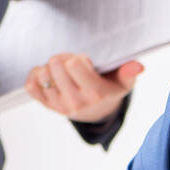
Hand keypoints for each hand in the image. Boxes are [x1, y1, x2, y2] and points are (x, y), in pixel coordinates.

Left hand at [24, 53, 142, 123]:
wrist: (97, 112)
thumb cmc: (110, 90)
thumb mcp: (123, 82)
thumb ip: (129, 73)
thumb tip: (138, 66)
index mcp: (95, 93)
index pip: (74, 65)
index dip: (77, 58)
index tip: (85, 62)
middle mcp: (75, 101)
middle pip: (55, 65)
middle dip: (63, 58)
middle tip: (71, 63)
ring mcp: (59, 105)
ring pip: (42, 75)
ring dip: (49, 67)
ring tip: (61, 70)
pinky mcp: (47, 105)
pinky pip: (31, 85)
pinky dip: (36, 75)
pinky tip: (49, 75)